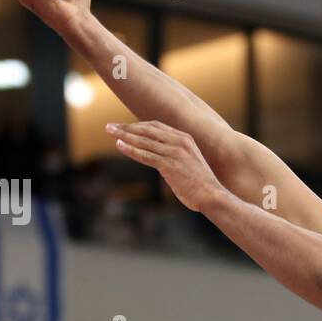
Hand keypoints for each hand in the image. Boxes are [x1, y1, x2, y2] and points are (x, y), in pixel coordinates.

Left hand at [106, 121, 224, 213]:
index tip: (125, 127)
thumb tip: (161, 160)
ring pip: (143, 141)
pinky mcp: (169, 165)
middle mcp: (179, 142)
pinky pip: (145, 155)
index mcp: (185, 138)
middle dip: (127, 127)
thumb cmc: (201, 183)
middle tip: (110, 127)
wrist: (211, 195)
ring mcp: (174, 152)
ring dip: (124, 135)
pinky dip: (131, 149)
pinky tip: (119, 145)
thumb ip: (176, 156)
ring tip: (110, 132)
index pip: (156, 127)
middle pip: (147, 130)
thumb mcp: (190, 162)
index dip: (138, 126)